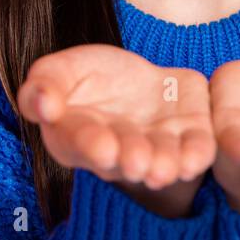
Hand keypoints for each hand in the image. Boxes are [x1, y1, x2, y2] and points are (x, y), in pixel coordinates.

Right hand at [18, 44, 215, 217]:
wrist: (130, 74)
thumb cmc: (85, 77)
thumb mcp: (57, 72)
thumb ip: (43, 86)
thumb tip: (42, 104)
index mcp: (77, 139)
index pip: (81, 143)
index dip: (92, 145)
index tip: (103, 147)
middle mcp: (118, 153)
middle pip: (124, 158)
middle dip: (132, 159)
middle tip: (138, 161)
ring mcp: (155, 146)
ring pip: (161, 161)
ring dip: (165, 165)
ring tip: (167, 167)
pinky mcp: (189, 134)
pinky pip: (196, 149)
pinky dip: (197, 154)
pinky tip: (196, 158)